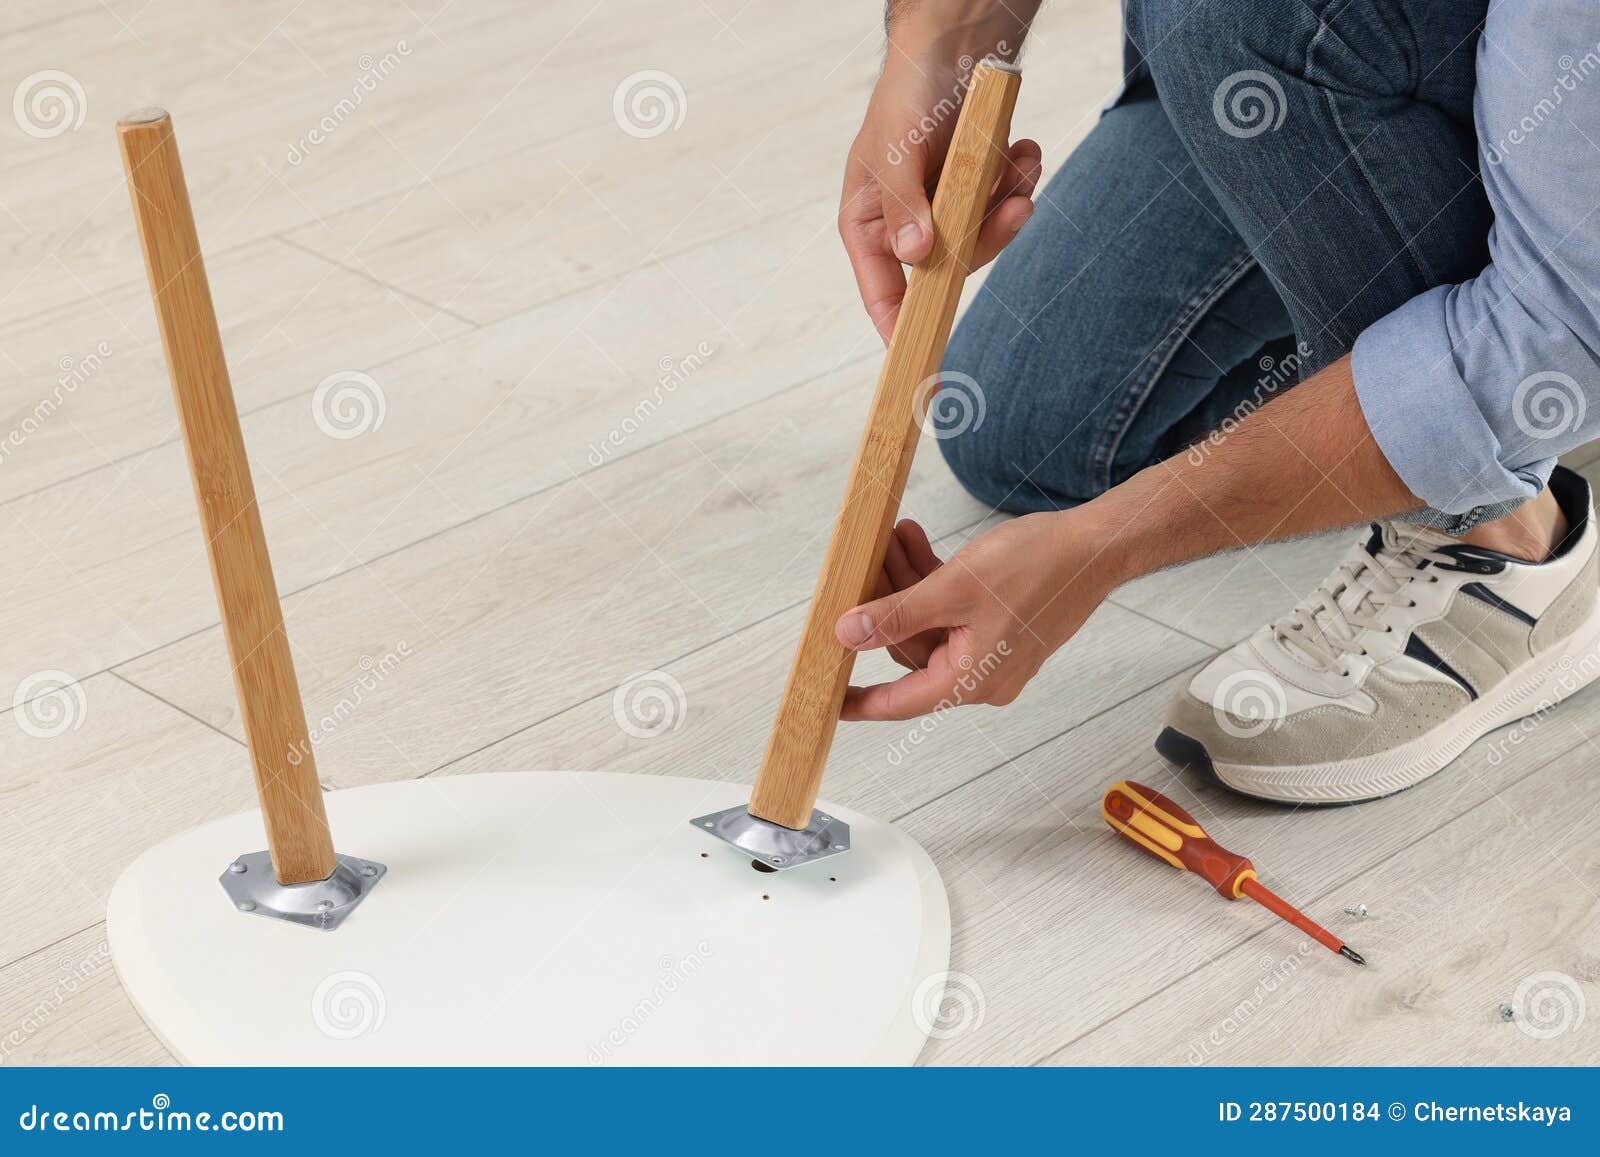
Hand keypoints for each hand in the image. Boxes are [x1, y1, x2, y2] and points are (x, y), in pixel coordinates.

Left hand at [834, 513, 1120, 720]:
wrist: (1096, 546)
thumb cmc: (1038, 567)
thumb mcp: (953, 589)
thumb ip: (897, 615)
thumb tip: (849, 635)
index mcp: (971, 679)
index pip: (900, 701)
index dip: (859, 701)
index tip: (826, 698)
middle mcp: (982, 675)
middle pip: (912, 650)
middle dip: (885, 605)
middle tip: (865, 567)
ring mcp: (991, 650)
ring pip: (929, 624)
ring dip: (907, 583)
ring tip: (894, 539)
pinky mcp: (998, 625)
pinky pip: (951, 612)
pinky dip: (931, 582)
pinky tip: (916, 542)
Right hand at [839, 54, 1041, 343]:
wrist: (955, 43)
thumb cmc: (907, 92)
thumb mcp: (895, 149)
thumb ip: (904, 205)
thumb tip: (916, 255)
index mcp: (869, 223)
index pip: (881, 291)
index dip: (901, 329)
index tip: (923, 367)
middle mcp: (907, 223)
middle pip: (949, 267)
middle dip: (985, 237)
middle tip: (1015, 211)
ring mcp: (945, 207)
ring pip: (984, 237)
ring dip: (1009, 202)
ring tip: (1021, 164)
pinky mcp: (979, 187)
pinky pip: (1004, 206)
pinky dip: (1019, 181)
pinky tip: (1025, 151)